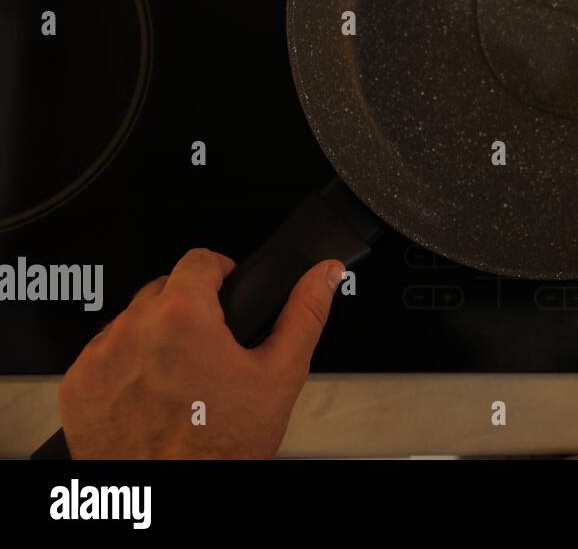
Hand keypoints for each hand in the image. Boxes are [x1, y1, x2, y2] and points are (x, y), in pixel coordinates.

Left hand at [59, 248, 342, 458]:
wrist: (172, 493)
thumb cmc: (220, 445)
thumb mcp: (280, 375)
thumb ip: (304, 313)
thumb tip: (324, 275)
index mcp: (184, 315)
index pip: (199, 259)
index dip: (221, 271)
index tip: (226, 288)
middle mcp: (134, 328)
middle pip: (165, 289)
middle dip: (190, 308)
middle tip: (211, 347)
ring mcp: (101, 356)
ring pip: (134, 321)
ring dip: (156, 336)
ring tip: (182, 376)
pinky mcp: (79, 383)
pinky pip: (105, 354)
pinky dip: (127, 365)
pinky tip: (152, 394)